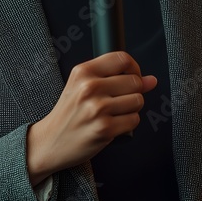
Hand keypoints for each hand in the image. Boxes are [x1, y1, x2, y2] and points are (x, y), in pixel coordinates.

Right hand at [26, 51, 155, 185]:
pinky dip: (128, 125)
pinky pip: (134, 120)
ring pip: (138, 101)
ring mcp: (97, 108)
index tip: (132, 78)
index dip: (134, 68)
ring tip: (114, 114)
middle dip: (134, 92)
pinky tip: (114, 126)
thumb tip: (151, 80)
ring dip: (132, 109)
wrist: (50, 141)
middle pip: (135, 81)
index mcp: (83, 71)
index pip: (122, 59)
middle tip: (120, 101)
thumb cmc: (69, 113)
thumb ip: (115, 78)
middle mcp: (90, 87)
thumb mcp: (83, 86)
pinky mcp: (104, 129)